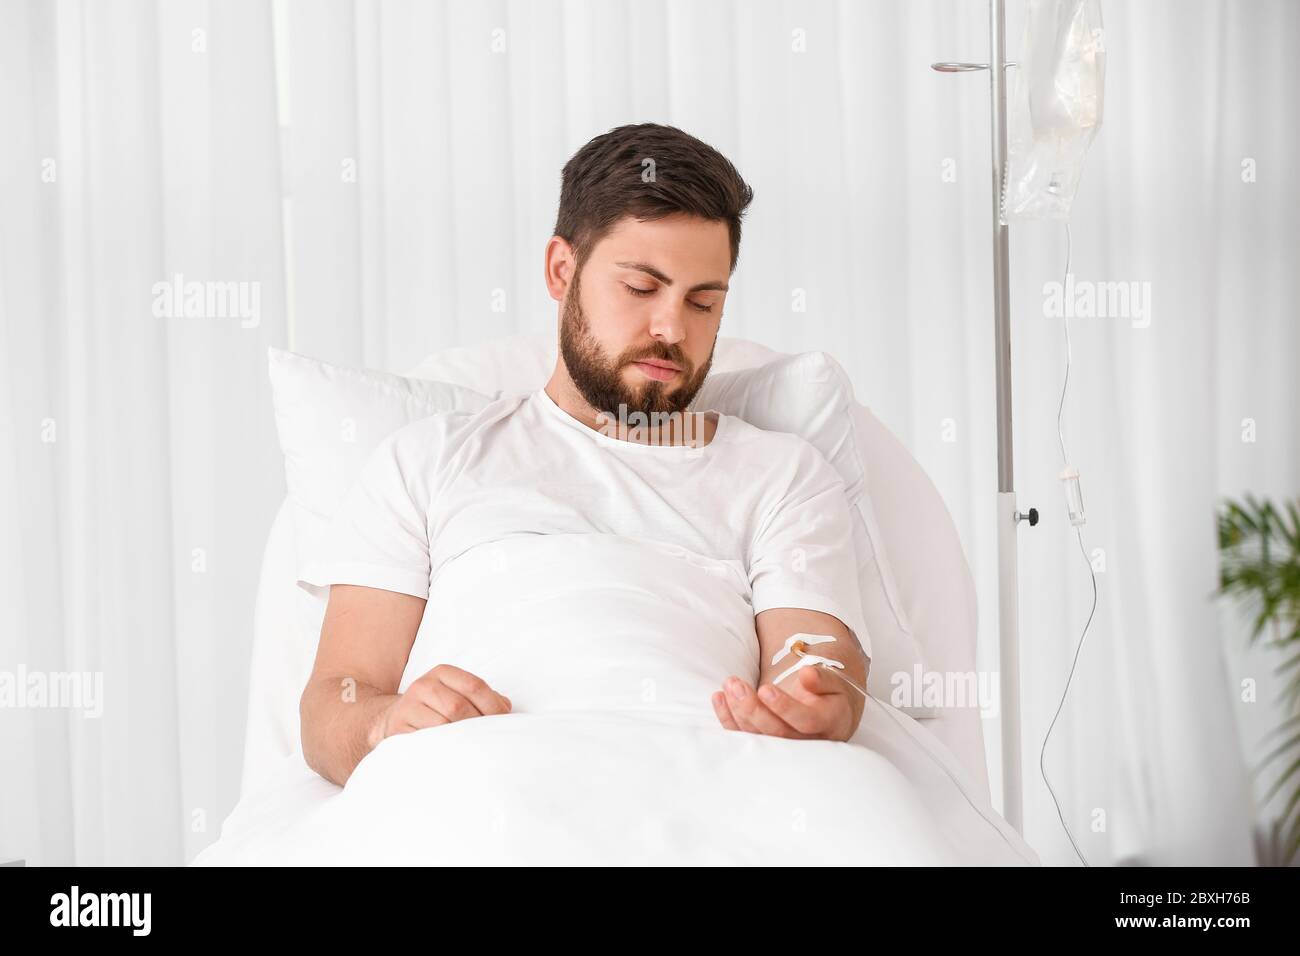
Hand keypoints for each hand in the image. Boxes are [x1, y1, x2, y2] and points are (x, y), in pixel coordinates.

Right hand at [373, 664, 511, 744]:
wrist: (394, 719)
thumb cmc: (437, 709)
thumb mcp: (458, 694)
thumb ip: (484, 697)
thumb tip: (505, 708)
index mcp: (442, 672)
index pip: (474, 685)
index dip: (493, 705)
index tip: (503, 721)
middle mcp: (423, 685)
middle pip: (459, 706)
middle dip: (477, 724)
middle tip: (487, 738)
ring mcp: (408, 706)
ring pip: (443, 724)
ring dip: (462, 738)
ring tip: (473, 746)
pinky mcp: (398, 728)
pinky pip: (426, 740)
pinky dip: (443, 747)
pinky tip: (453, 751)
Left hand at [711, 665, 855, 741]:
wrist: (828, 715)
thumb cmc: (829, 695)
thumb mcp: (833, 683)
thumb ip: (822, 678)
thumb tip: (807, 673)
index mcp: (827, 724)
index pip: (805, 721)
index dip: (784, 707)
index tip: (765, 688)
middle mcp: (806, 742)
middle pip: (777, 732)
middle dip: (752, 708)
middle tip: (735, 684)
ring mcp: (784, 748)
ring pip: (759, 736)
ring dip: (738, 711)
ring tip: (728, 684)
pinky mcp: (766, 746)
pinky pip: (745, 736)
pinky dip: (728, 719)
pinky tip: (718, 697)